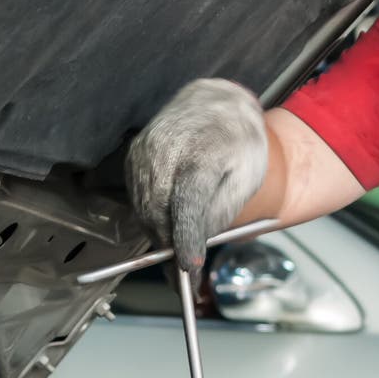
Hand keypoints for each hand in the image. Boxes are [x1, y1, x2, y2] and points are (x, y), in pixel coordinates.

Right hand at [125, 78, 267, 289]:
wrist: (214, 105)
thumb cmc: (237, 143)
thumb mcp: (245, 179)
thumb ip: (220, 213)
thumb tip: (195, 246)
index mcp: (201, 153)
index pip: (188, 203)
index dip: (187, 238)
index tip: (190, 268)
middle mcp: (165, 150)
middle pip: (159, 214)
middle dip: (171, 247)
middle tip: (188, 272)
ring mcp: (143, 154)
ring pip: (145, 211)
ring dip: (161, 235)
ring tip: (181, 247)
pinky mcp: (132, 159)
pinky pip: (138, 200)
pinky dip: (153, 218)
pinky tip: (170, 222)